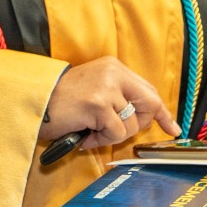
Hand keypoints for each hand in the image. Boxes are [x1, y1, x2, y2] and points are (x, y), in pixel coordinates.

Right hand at [41, 56, 177, 147]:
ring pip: (131, 124)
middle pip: (149, 104)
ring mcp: (106, 88)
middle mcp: (113, 73)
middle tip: (115, 130)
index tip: (171, 128)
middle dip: (139, 124)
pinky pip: (116, 132)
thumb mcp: (96, 89)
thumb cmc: (63, 100)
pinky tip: (86, 135)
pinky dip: (101, 140)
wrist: (35, 101)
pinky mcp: (98, 104)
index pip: (149, 90)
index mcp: (113, 67)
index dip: (161, 112)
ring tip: (91, 129)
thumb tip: (152, 118)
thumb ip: (121, 97)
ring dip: (112, 134)